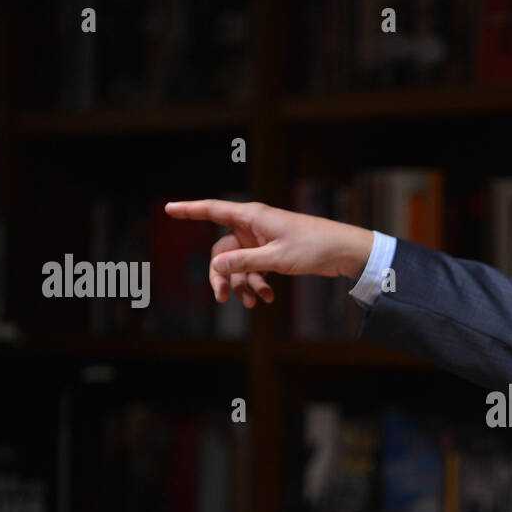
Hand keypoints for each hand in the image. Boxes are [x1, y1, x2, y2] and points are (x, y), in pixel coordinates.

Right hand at [163, 199, 374, 307]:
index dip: (189, 210)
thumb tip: (215, 266)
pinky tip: (267, 297)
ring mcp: (262, 240)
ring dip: (242, 284)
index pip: (212, 210)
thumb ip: (244, 262)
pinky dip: (258, 283)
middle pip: (223, 251)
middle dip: (222, 275)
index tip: (168, 209)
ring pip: (239, 264)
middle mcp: (253, 226)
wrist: (343, 252)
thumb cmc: (313, 247)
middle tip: (221, 297)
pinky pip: (254, 268)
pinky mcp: (272, 252)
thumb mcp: (276, 258)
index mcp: (251, 216)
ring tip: (255, 302)